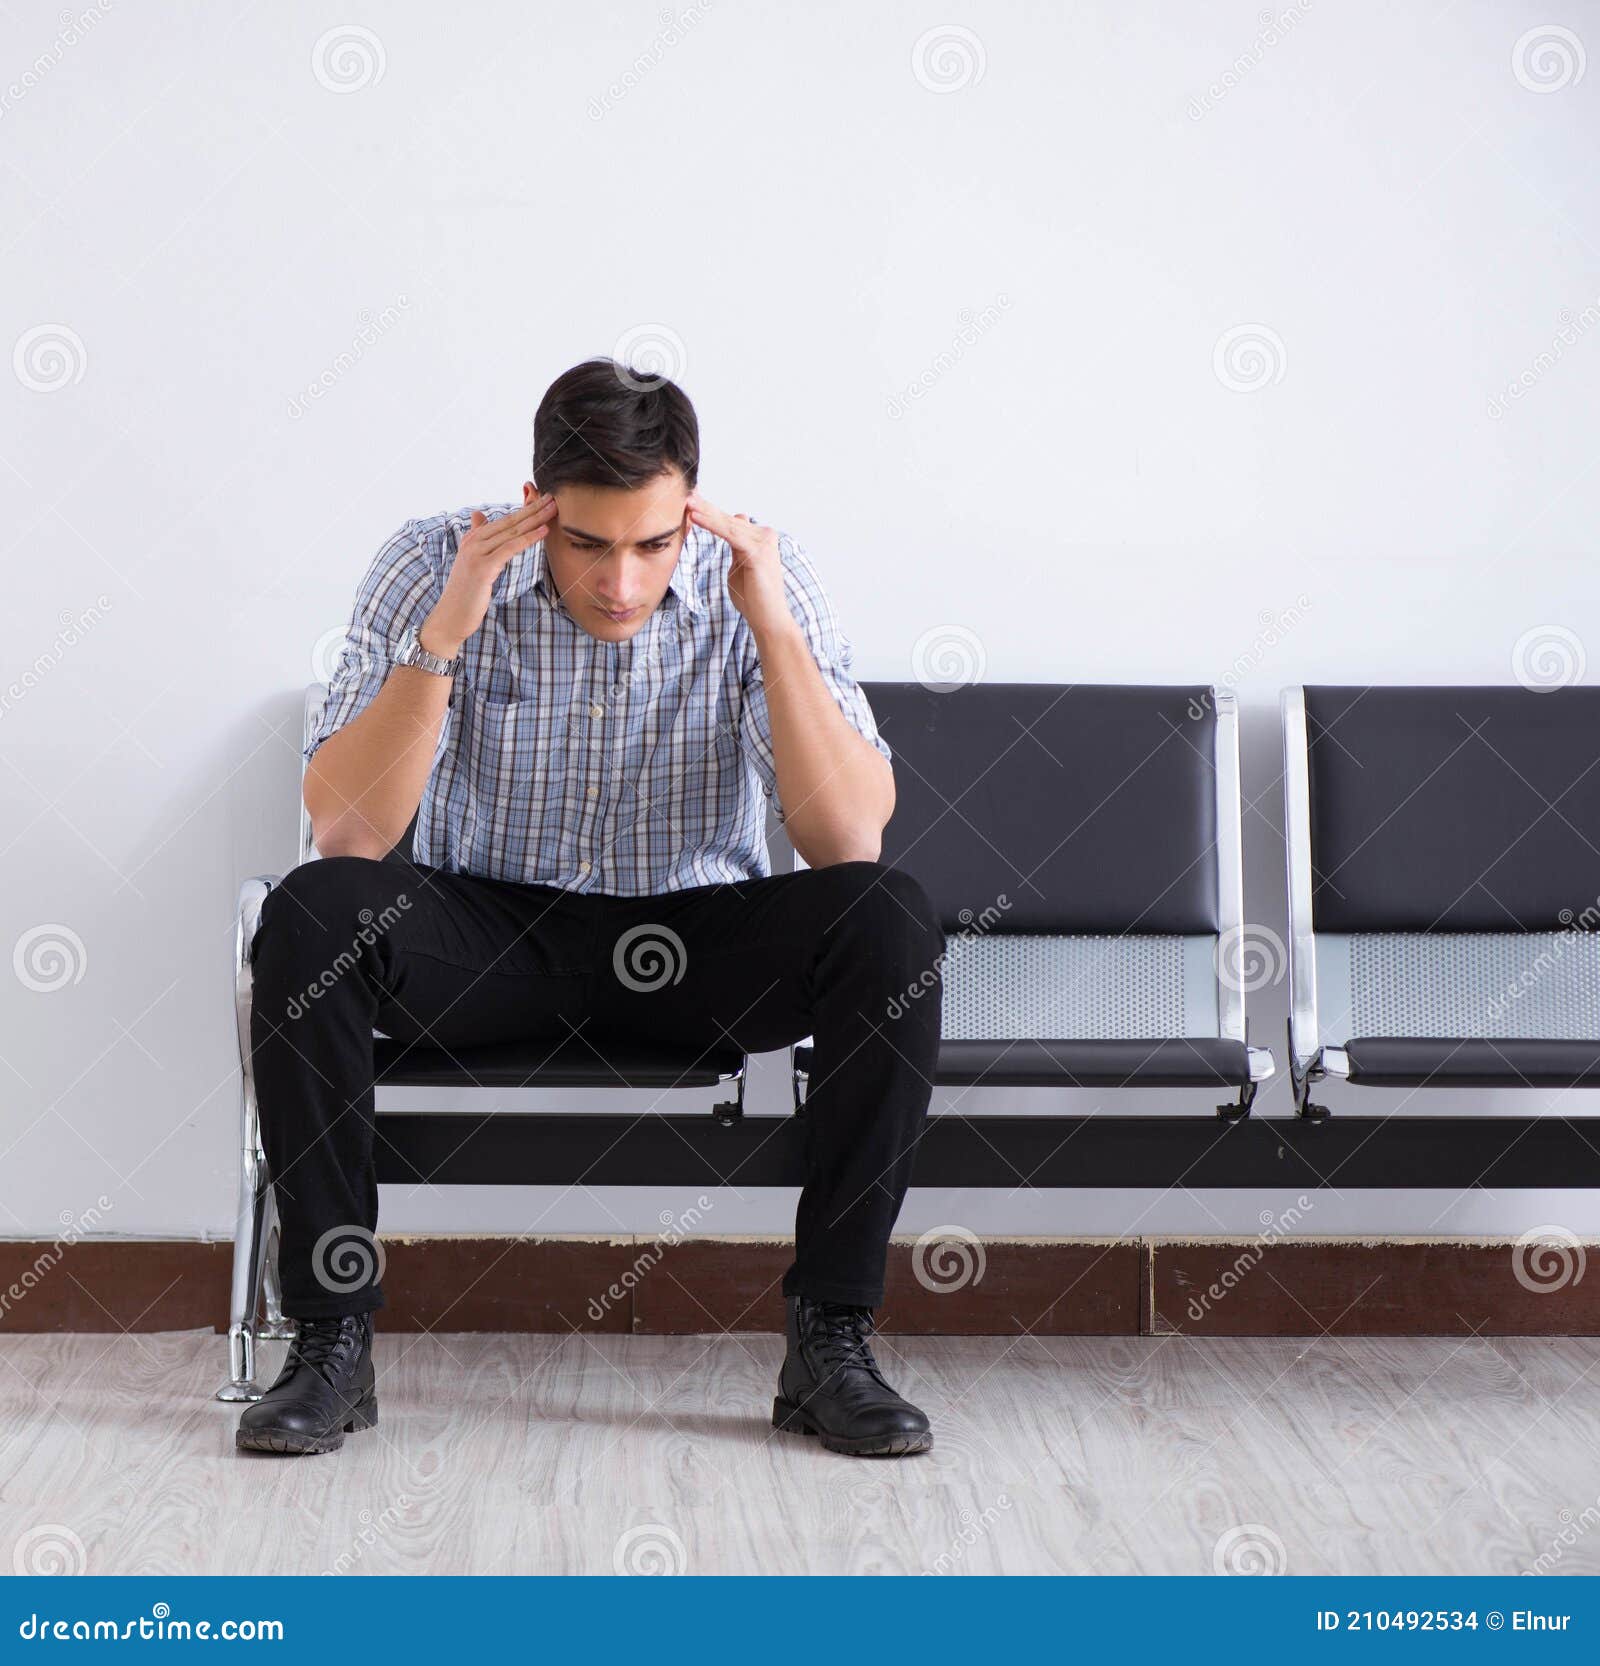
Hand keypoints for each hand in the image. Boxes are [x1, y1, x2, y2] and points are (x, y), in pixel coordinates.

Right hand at [419, 495, 556, 655]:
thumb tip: (478, 514)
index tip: (543, 500)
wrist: (451, 617)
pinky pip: (510, 548)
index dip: (524, 508)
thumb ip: (477, 537)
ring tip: (553, 509)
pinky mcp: (483, 567)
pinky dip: (528, 538)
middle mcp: (473, 542)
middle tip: (553, 498)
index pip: (503, 520)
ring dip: (534, 518)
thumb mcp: (471, 562)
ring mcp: (476, 553)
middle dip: (533, 508)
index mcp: (472, 539)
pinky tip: (543, 530)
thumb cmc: (465, 593)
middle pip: (509, 521)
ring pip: (511, 531)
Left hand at [686, 491, 793, 639]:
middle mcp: (764, 535)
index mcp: (759, 538)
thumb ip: (736, 545)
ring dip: (705, 512)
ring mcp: (763, 542)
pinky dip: (711, 525)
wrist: (768, 619)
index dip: (709, 511)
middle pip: (728, 519)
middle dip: (705, 506)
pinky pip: (729, 534)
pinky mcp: (758, 551)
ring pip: (727, 524)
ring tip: (686, 502)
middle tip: (685, 493)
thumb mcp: (739, 565)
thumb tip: (735, 521)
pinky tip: (695, 517)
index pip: (730, 521)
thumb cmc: (753, 598)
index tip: (690, 500)